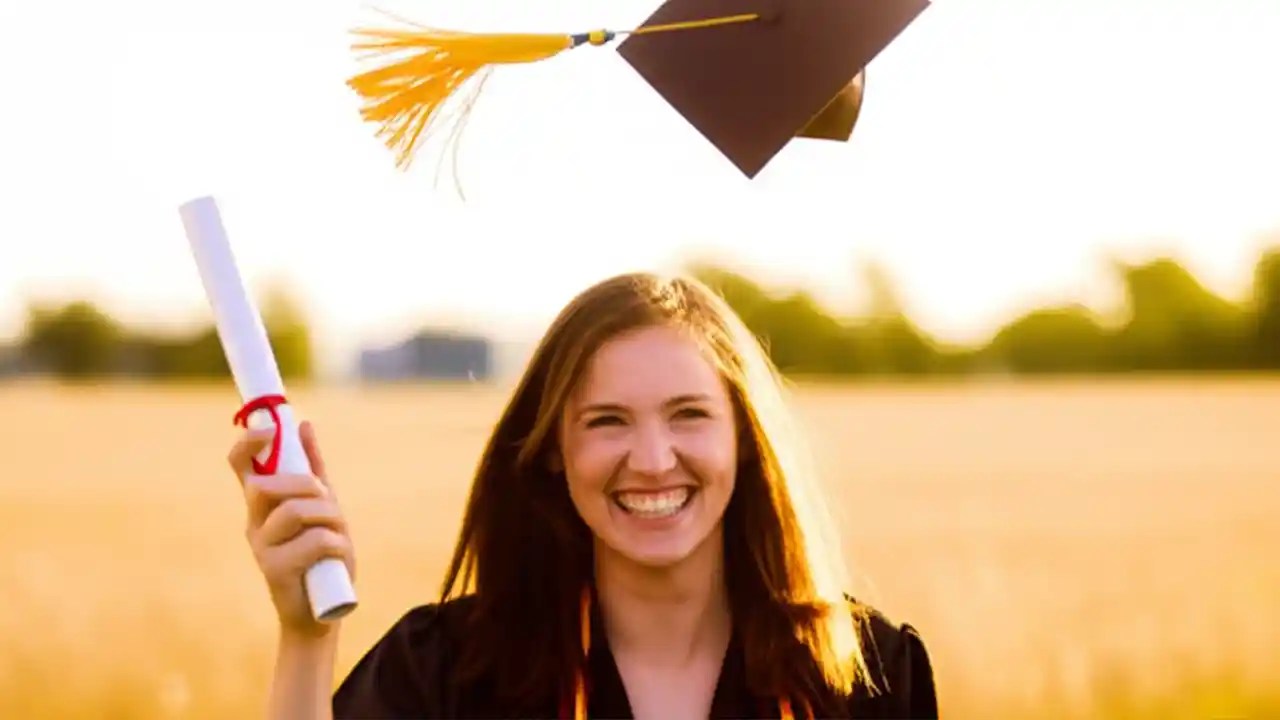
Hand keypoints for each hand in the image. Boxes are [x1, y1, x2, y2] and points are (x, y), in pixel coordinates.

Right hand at [227, 421, 355, 639]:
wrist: (321, 612)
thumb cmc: (320, 555)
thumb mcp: (321, 507)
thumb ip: (312, 469)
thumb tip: (304, 425)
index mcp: (262, 506)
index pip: (240, 466)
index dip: (248, 443)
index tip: (268, 428)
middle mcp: (254, 524)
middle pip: (265, 486)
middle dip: (304, 484)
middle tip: (325, 497)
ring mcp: (261, 549)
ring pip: (294, 512)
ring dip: (327, 516)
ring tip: (338, 531)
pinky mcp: (275, 571)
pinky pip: (314, 541)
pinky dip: (336, 542)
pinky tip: (339, 554)